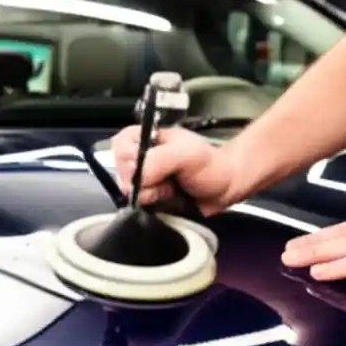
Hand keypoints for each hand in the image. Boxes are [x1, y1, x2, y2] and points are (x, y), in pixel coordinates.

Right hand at [110, 126, 240, 215]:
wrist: (226, 188)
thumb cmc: (211, 165)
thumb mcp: (186, 154)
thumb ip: (157, 161)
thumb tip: (135, 180)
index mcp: (145, 138)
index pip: (119, 146)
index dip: (130, 159)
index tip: (150, 164)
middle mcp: (140, 158)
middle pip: (122, 172)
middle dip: (145, 180)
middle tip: (167, 177)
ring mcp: (144, 180)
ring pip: (129, 192)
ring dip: (151, 194)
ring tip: (170, 188)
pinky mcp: (149, 200)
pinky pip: (138, 206)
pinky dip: (153, 206)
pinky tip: (168, 199)